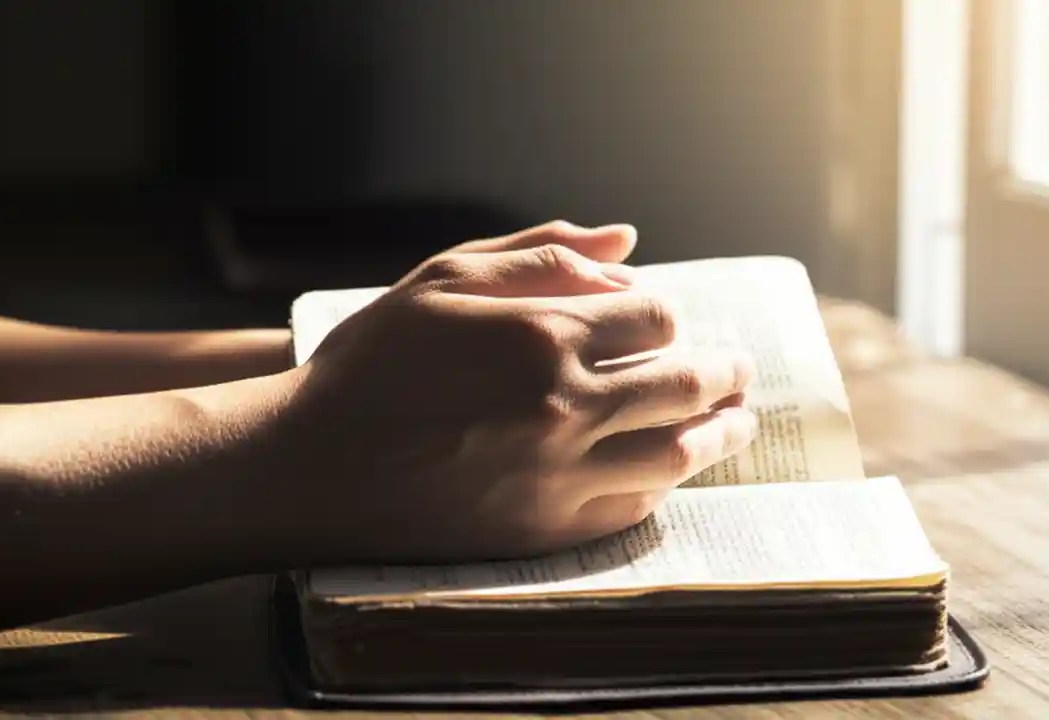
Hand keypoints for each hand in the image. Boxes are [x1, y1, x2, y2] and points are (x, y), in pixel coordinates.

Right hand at [267, 221, 756, 562]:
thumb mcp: (442, 279)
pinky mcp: (542, 532)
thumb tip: (627, 242)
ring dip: (717, 435)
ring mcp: (558, 476)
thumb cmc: (369, 362)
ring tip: (735, 423)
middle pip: (685, 386)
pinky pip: (631, 509)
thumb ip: (539, 255)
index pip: (655, 319)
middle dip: (723, 373)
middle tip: (739, 372)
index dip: (669, 315)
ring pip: (675, 455)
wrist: (309, 467)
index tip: (663, 320)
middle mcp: (564, 407)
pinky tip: (669, 472)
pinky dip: (664, 486)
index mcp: (542, 334)